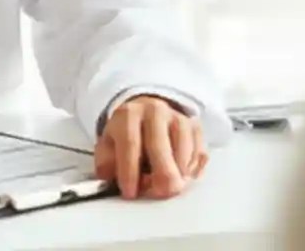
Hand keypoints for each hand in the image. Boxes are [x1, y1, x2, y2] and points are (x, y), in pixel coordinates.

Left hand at [94, 95, 208, 199]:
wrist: (148, 110)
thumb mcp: (108, 144)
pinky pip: (198, 154)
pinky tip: (180, 175)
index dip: (130, 171)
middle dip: (159, 177)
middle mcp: (155, 112)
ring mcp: (178, 118)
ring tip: (167, 185)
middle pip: (160, 146)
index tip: (130, 192)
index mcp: (129, 115)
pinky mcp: (195, 127)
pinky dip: (191, 170)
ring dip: (178, 175)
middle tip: (158, 193)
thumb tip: (108, 181)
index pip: (130, 143)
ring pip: (183, 151)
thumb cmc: (128, 133)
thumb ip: (106, 164)